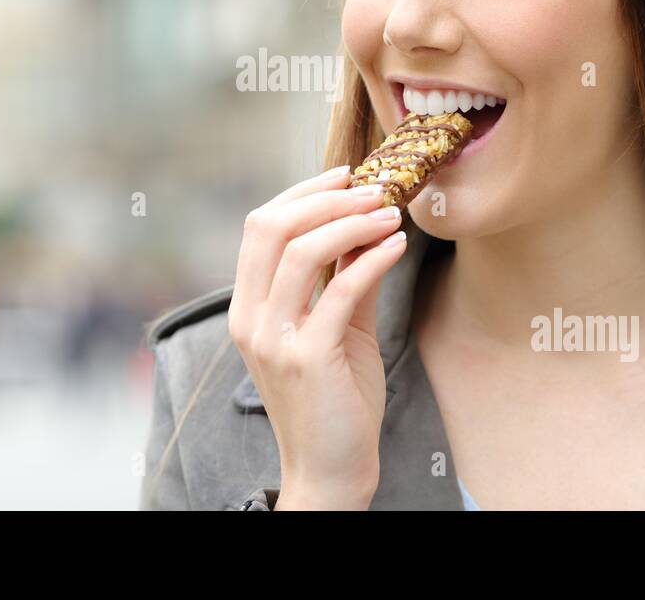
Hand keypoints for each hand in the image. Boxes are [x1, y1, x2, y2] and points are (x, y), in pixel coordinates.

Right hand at [229, 166, 408, 509]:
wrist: (330, 470)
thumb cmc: (334, 400)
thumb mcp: (335, 328)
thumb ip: (342, 278)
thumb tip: (366, 222)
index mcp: (246, 307)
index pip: (260, 226)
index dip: (302, 192)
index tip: (345, 175)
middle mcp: (249, 319)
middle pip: (271, 228)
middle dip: (325, 198)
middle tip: (373, 187)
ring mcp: (273, 339)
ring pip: (302, 252)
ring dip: (352, 221)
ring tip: (391, 212)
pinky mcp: (306, 358)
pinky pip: (340, 291)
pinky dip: (372, 258)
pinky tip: (398, 246)